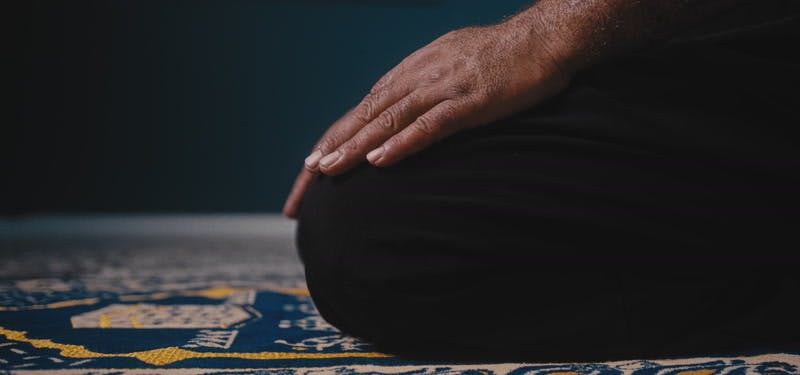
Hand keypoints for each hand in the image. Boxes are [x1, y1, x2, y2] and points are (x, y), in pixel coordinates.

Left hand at [284, 17, 572, 217]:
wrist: (543, 38)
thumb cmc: (498, 56)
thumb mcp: (449, 67)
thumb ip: (422, 88)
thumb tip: (401, 111)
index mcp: (409, 73)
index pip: (362, 110)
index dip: (335, 138)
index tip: (311, 167)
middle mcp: (417, 78)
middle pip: (364, 117)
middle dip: (332, 149)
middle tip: (305, 179)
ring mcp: (441, 88)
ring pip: (388, 120)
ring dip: (356, 146)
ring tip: (327, 171)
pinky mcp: (468, 101)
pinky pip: (430, 124)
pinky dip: (402, 142)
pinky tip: (380, 160)